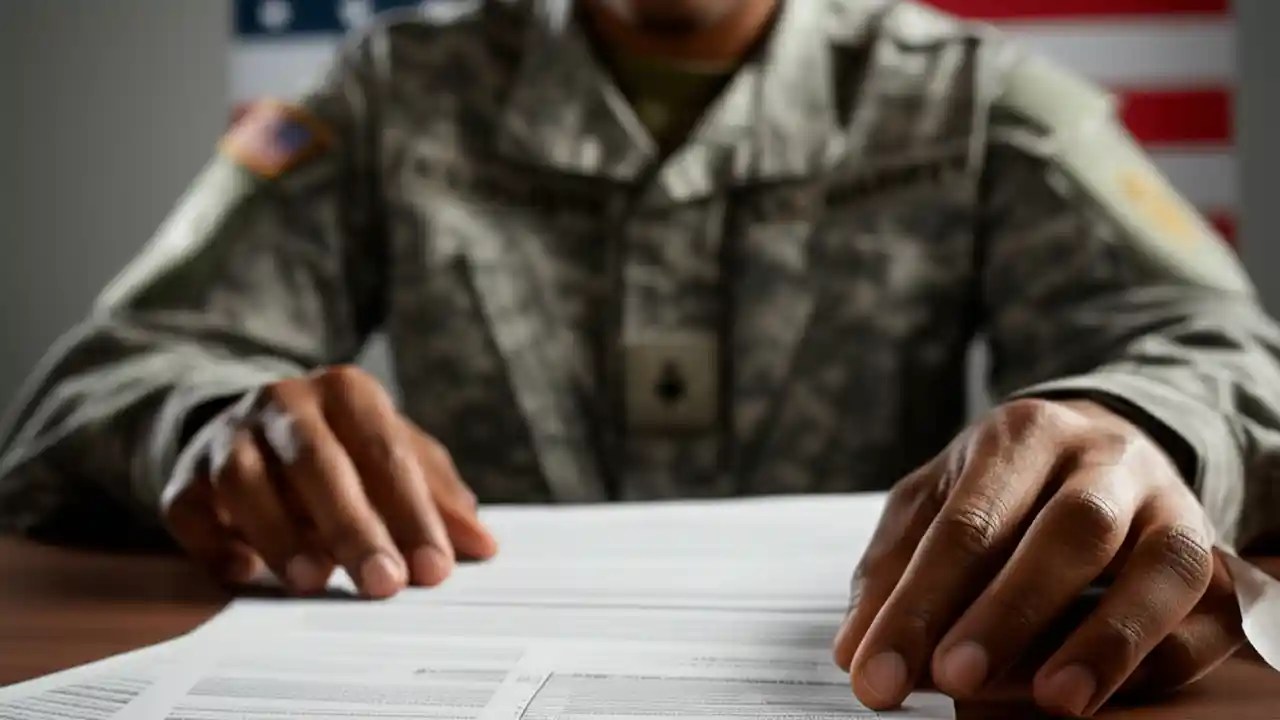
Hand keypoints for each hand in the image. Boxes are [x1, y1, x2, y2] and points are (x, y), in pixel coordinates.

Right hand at [162, 365, 497, 598]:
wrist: (248, 423)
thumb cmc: (343, 446)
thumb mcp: (395, 456)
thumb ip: (437, 497)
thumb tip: (482, 546)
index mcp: (348, 391)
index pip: (386, 452)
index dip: (413, 513)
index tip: (436, 569)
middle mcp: (285, 402)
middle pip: (318, 463)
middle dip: (353, 526)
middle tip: (384, 583)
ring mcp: (228, 436)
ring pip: (246, 480)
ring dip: (279, 533)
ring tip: (313, 581)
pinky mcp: (183, 475)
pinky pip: (189, 508)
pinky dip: (212, 543)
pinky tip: (243, 573)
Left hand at [832, 399, 1244, 716]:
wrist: (1106, 444)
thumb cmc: (1002, 485)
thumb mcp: (934, 500)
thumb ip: (893, 568)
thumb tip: (854, 651)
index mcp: (1023, 434)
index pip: (967, 523)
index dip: (918, 603)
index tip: (877, 672)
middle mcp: (1107, 459)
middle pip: (1070, 531)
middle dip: (1010, 611)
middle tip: (953, 677)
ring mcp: (1173, 505)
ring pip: (1159, 566)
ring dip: (1106, 639)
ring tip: (1052, 700)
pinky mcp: (1215, 559)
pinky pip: (1205, 612)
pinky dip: (1157, 657)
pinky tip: (1099, 694)